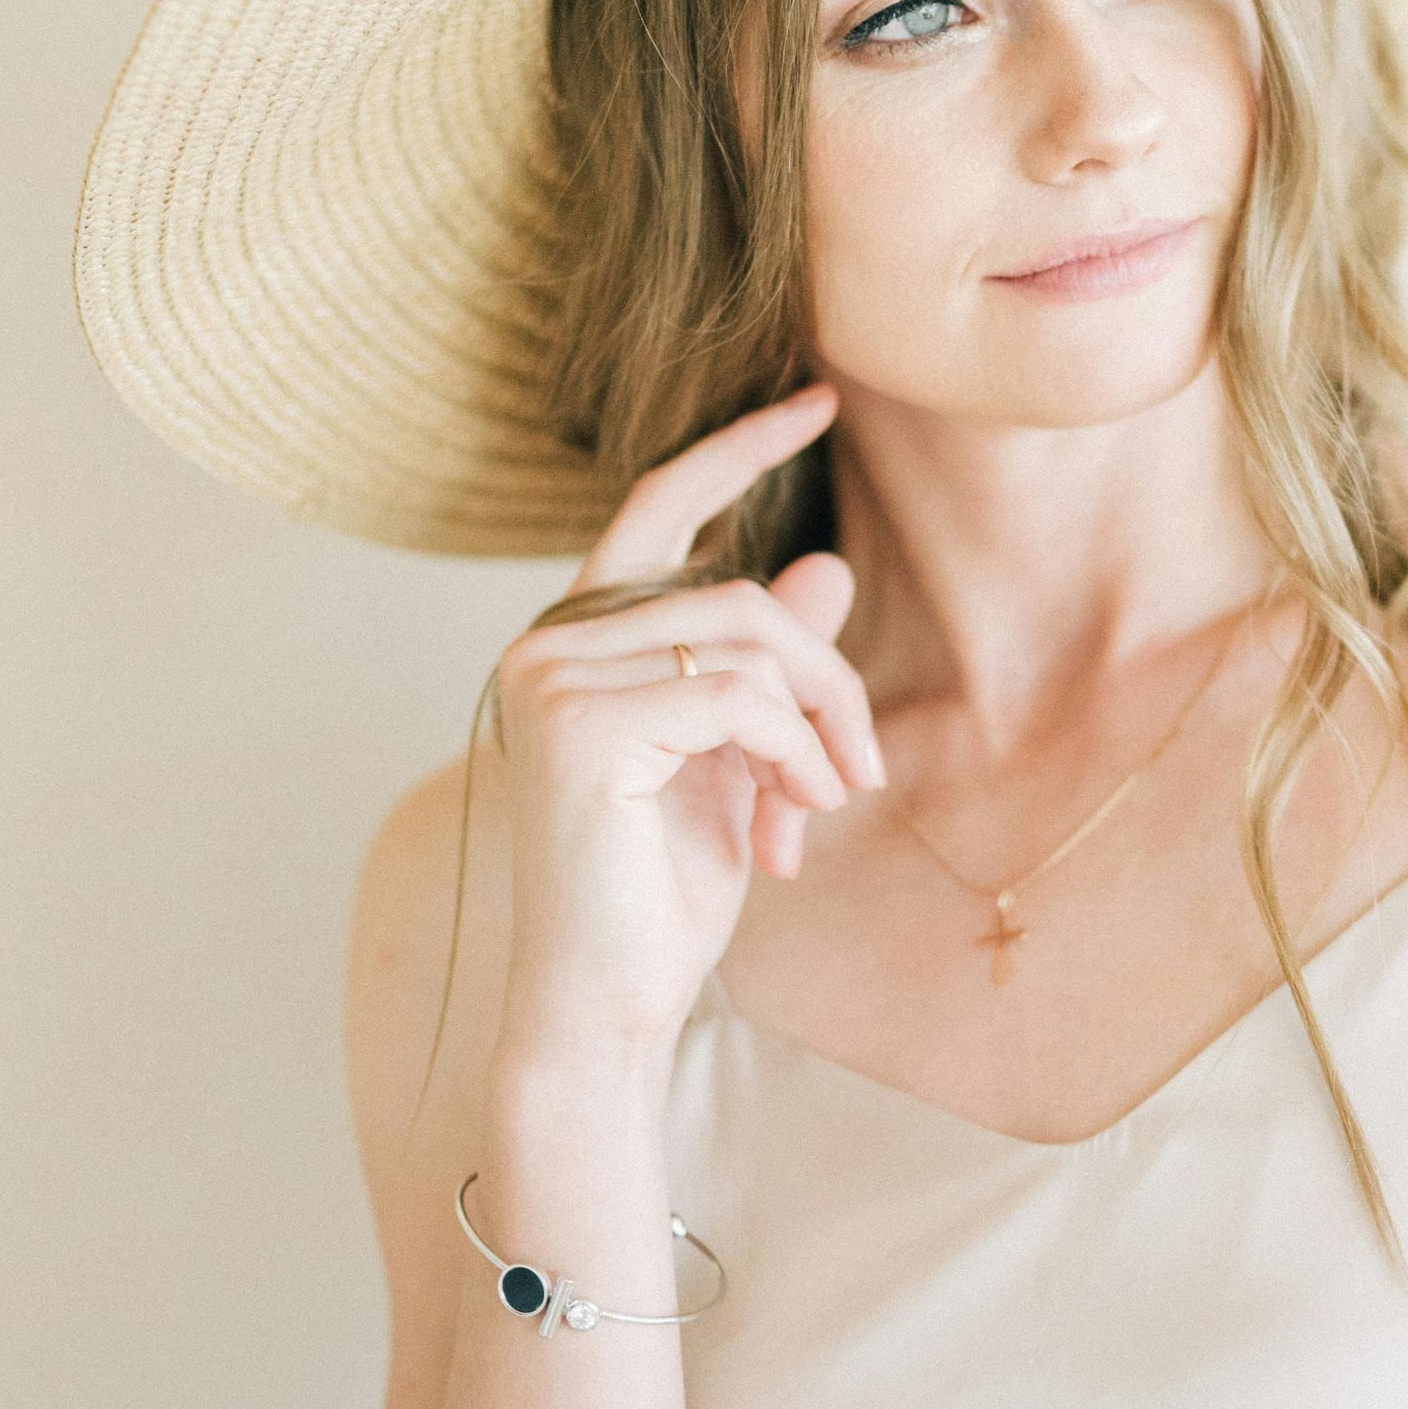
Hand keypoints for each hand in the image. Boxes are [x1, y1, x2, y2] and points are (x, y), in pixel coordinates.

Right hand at [489, 384, 883, 1057]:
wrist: (605, 1008)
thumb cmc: (659, 897)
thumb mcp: (736, 764)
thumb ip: (765, 669)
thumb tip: (824, 566)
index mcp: (576, 643)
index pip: (656, 508)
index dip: (738, 451)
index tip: (820, 401)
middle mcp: (547, 645)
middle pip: (736, 595)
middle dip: (825, 679)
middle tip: (860, 772)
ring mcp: (551, 679)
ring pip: (747, 641)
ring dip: (817, 728)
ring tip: (821, 809)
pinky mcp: (580, 725)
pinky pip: (738, 696)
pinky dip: (791, 755)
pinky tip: (790, 827)